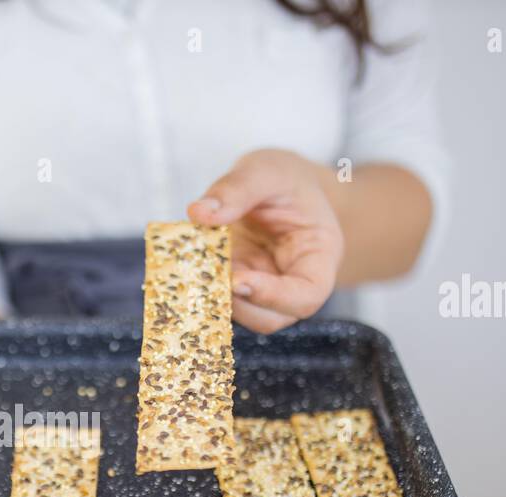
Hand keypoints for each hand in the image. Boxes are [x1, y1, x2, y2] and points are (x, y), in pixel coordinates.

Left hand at [188, 149, 342, 333]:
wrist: (280, 185)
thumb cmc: (285, 178)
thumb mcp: (266, 170)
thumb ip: (238, 188)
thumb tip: (199, 213)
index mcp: (317, 255)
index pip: (307, 295)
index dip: (273, 297)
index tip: (237, 280)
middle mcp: (292, 281)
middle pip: (272, 317)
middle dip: (238, 303)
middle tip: (208, 273)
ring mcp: (263, 287)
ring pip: (244, 314)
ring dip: (217, 298)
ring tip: (197, 265)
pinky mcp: (237, 285)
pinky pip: (221, 299)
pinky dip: (202, 288)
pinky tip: (188, 266)